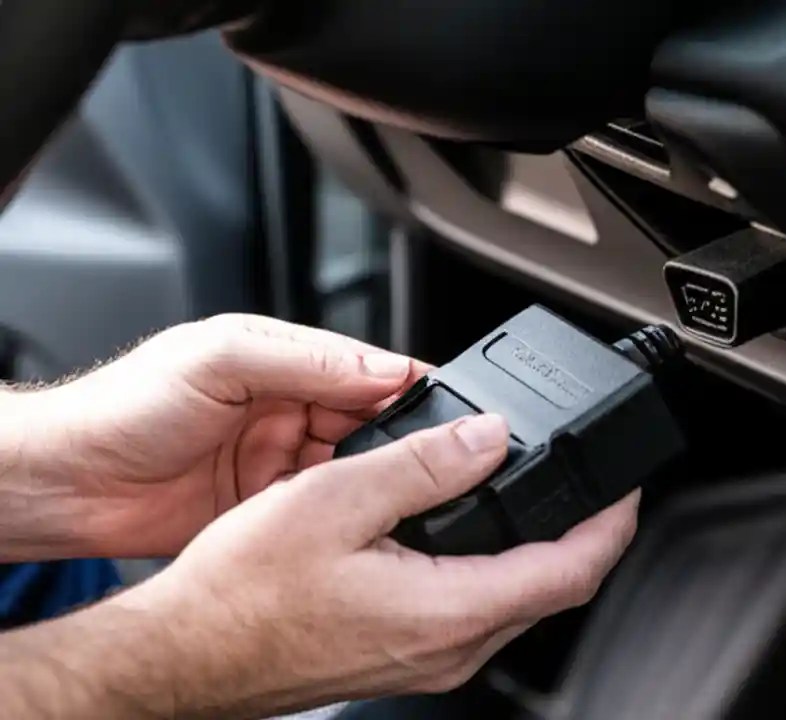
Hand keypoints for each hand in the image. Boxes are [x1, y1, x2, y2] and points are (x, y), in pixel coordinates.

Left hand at [9, 314, 429, 558]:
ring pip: (354, 471)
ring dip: (373, 480)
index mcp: (281, 362)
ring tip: (387, 488)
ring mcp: (279, 462)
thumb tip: (382, 367)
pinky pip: (324, 511)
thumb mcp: (220, 361)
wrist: (66, 486)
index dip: (405, 386)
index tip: (447, 406)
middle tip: (424, 458)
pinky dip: (343, 516)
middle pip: (372, 423)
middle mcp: (287, 410)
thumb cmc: (122, 409)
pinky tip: (353, 520)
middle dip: (398, 439)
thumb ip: (306, 362)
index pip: (367, 368)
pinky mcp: (267, 510)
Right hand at [94, 415, 639, 718]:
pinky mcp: (405, 656)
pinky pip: (478, 610)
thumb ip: (425, 465)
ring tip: (544, 495)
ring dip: (541, 550)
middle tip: (595, 482)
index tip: (628, 483)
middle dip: (586, 534)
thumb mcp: (334, 501)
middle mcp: (450, 649)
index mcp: (449, 610)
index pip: (573, 571)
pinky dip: (497, 567)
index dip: (613, 522)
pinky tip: (476, 532)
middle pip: (554, 589)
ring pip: (517, 601)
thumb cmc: (240, 595)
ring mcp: (429, 660)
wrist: (183, 654)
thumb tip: (491, 437)